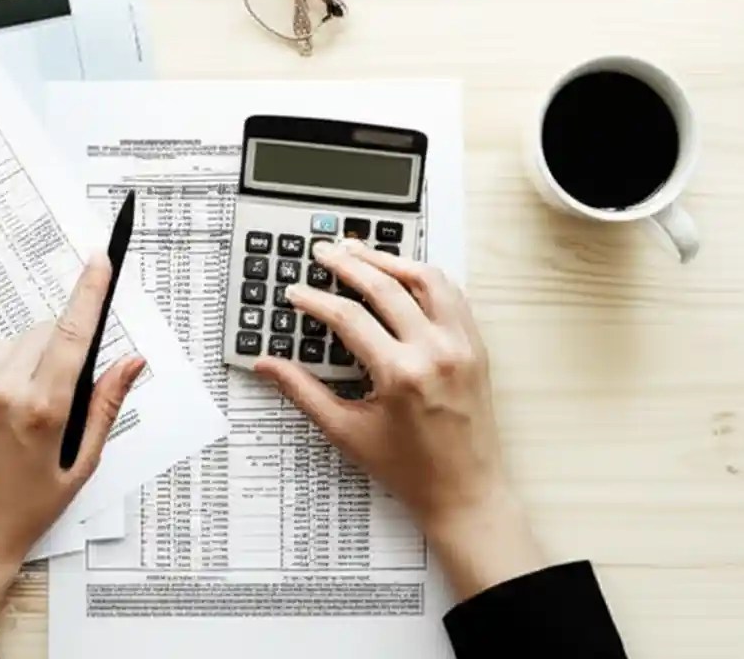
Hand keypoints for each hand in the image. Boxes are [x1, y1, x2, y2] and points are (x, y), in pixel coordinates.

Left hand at [0, 254, 144, 653]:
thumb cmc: (29, 505)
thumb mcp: (81, 463)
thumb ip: (106, 405)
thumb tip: (131, 361)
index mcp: (42, 410)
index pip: (72, 334)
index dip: (88, 292)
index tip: (99, 260)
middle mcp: (1, 392)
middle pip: (43, 334)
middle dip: (57, 350)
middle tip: (55, 394)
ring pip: (12, 341)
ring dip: (24, 359)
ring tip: (20, 407)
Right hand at [254, 239, 542, 599]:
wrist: (465, 493)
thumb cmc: (410, 470)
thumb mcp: (346, 431)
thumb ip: (302, 391)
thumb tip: (267, 366)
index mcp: (401, 373)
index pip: (349, 317)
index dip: (315, 300)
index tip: (296, 293)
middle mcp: (436, 352)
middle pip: (387, 286)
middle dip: (349, 263)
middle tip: (324, 251)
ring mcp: (462, 346)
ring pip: (427, 279)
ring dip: (391, 260)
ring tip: (361, 250)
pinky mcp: (476, 348)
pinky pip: (453, 296)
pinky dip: (426, 277)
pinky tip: (404, 273)